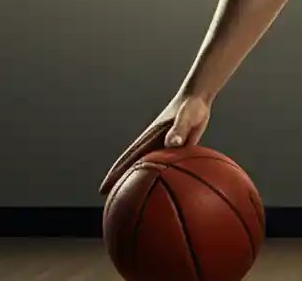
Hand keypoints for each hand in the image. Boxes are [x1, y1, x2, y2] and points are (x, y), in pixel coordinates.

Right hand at [98, 94, 212, 194]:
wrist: (198, 98)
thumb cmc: (191, 106)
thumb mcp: (185, 116)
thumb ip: (178, 129)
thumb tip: (171, 143)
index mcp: (150, 138)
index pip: (128, 160)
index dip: (115, 175)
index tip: (103, 190)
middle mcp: (153, 145)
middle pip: (133, 167)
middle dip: (121, 183)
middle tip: (111, 203)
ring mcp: (163, 148)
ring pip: (148, 170)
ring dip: (140, 183)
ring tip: (134, 202)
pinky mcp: (176, 150)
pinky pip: (168, 169)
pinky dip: (164, 180)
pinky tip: (168, 193)